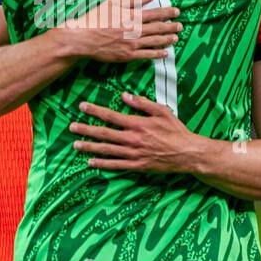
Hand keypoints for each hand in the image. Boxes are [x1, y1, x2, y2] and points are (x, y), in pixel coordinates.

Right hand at [57, 0, 179, 62]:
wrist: (82, 39)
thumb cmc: (95, 18)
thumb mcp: (112, 3)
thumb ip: (133, 0)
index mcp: (132, 16)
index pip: (156, 13)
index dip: (168, 12)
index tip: (177, 12)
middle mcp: (135, 30)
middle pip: (159, 28)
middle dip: (171, 26)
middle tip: (180, 26)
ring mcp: (132, 44)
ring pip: (155, 41)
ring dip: (167, 39)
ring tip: (175, 38)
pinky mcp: (127, 55)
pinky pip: (147, 55)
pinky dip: (157, 53)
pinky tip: (164, 53)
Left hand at [70, 92, 200, 171]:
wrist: (189, 153)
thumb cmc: (176, 131)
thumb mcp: (162, 112)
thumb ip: (142, 103)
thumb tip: (124, 95)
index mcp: (138, 124)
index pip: (111, 116)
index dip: (95, 111)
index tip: (82, 106)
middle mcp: (132, 139)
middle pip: (104, 133)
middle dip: (86, 130)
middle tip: (71, 127)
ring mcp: (133, 154)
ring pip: (106, 150)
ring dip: (89, 147)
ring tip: (75, 144)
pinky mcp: (136, 166)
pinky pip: (115, 165)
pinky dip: (102, 164)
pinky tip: (90, 162)